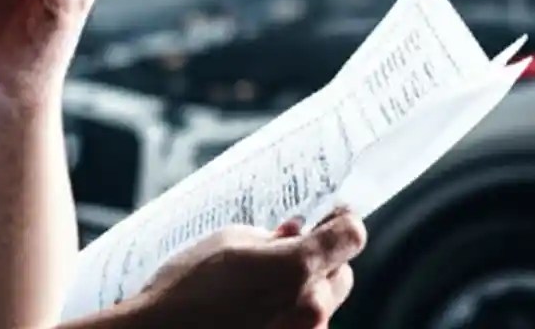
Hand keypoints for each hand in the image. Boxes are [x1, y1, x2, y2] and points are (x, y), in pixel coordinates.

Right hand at [139, 210, 366, 328]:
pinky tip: (255, 308)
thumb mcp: (226, 243)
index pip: (350, 236)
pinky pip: (305, 325)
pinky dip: (290, 313)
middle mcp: (310, 306)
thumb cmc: (184, 288)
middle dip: (321, 260)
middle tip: (285, 252)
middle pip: (342, 273)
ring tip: (260, 286)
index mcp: (296, 268)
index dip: (341, 221)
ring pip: (324, 303)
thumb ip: (270, 238)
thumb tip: (294, 234)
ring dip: (304, 290)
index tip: (330, 216)